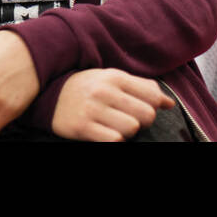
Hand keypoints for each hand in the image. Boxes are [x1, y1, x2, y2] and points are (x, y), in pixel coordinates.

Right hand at [50, 68, 174, 140]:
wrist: (47, 94)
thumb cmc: (85, 88)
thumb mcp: (110, 79)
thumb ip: (141, 87)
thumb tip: (169, 103)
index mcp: (113, 76)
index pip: (152, 94)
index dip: (154, 105)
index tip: (145, 108)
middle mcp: (103, 91)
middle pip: (146, 114)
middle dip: (142, 121)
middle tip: (128, 118)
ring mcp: (92, 109)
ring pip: (132, 128)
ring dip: (128, 132)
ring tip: (115, 126)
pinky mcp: (82, 127)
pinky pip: (114, 140)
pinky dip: (114, 139)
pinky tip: (105, 133)